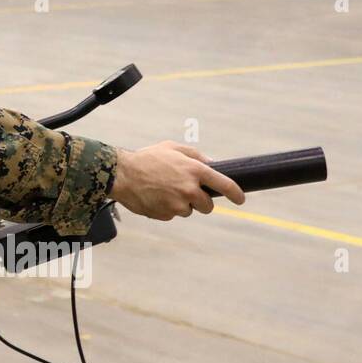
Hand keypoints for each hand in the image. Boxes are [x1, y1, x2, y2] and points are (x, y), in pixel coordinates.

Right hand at [110, 141, 244, 220]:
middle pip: (208, 206)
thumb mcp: (172, 147)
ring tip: (163, 191)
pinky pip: (172, 215)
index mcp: (194, 170)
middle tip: (187, 192)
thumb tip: (213, 164)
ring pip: (189, 211)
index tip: (240, 199)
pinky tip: (155, 197)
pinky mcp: (165, 215)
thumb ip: (195, 155)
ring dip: (181, 204)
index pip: (225, 185)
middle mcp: (189, 189)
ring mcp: (177, 204)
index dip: (236, 194)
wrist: (121, 174)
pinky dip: (166, 208)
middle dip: (201, 201)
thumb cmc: (146, 158)